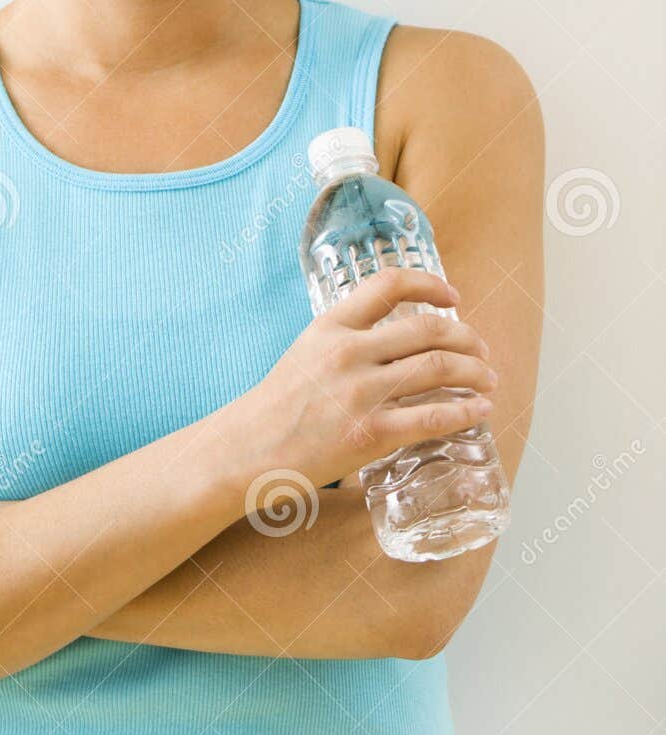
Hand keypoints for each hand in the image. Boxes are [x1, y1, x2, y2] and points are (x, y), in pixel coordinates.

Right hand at [236, 267, 496, 495]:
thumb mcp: (305, 353)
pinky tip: (480, 411)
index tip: (452, 295)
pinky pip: (434, 416)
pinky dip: (466, 411)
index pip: (389, 284)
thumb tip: (394, 343)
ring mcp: (361, 393)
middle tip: (481, 350)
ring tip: (488, 380)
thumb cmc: (276, 407)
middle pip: (429, 329)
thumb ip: (345, 342)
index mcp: (331, 326)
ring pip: (440, 368)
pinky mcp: (371, 433)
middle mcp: (349, 352)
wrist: (247, 451)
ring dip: (476, 372)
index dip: (430, 283)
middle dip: (467, 338)